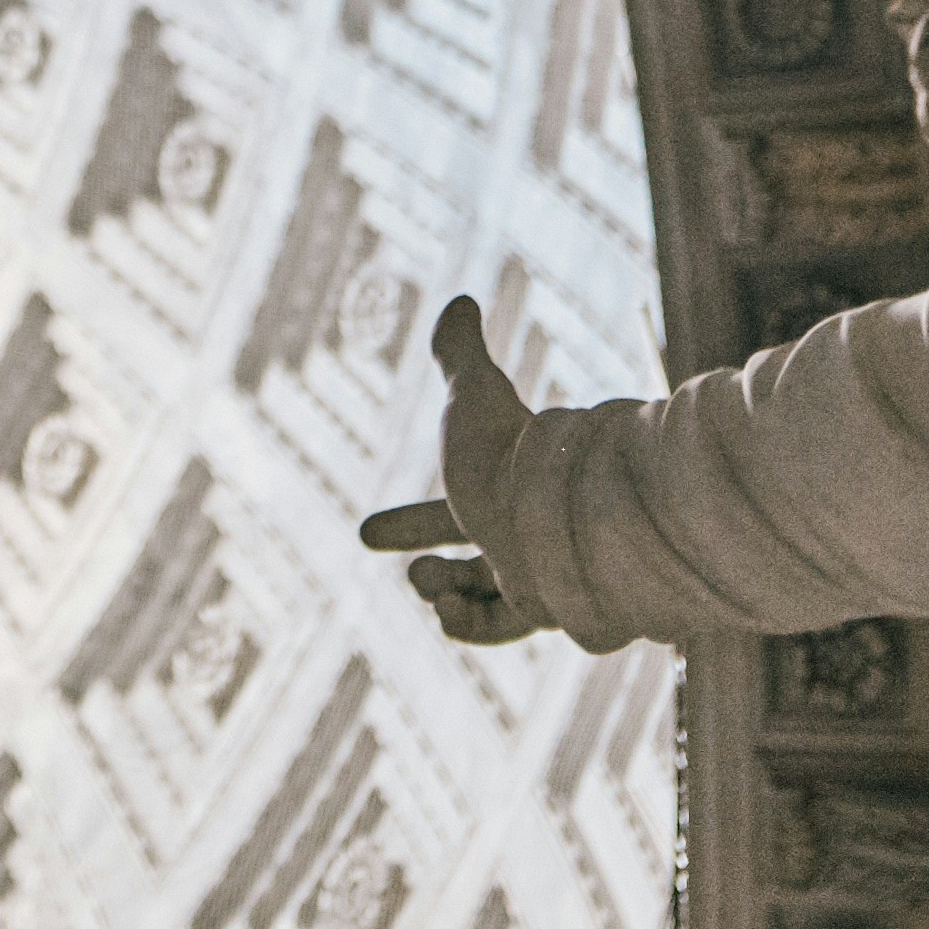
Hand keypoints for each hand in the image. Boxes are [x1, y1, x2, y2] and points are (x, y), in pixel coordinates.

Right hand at [360, 295, 547, 645]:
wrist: (561, 514)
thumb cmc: (508, 457)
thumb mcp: (473, 397)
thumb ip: (460, 354)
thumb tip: (460, 301)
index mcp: (499, 493)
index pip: (447, 514)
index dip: (409, 524)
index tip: (367, 534)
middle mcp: (519, 537)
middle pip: (465, 561)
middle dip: (423, 562)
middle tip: (381, 554)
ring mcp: (533, 575)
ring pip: (479, 597)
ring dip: (440, 587)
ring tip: (427, 580)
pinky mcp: (545, 610)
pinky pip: (500, 627)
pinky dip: (467, 623)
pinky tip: (445, 610)